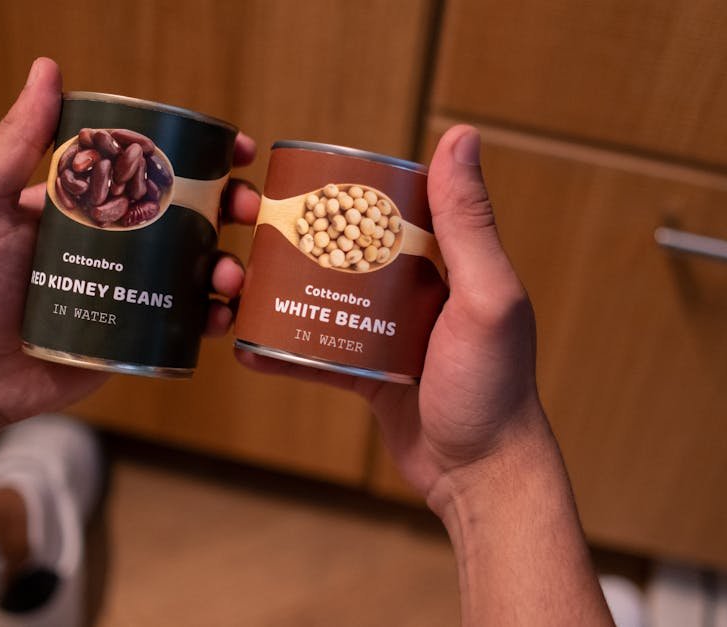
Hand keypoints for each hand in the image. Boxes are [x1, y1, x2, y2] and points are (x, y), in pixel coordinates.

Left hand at [0, 57, 260, 422]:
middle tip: (245, 209)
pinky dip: (216, 316)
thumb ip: (14, 143)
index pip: (154, 167)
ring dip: (230, 264)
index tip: (236, 151)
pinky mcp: (141, 334)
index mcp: (91, 203)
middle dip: (232, 207)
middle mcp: (120, 241)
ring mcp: (134, 288)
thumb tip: (47, 70)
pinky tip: (220, 315)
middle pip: (193, 214)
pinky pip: (191, 321)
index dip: (201, 156)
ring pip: (200, 267)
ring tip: (228, 275)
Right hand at [238, 124, 545, 500]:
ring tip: (233, 281)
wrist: (480, 473)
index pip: (386, 204)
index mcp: (445, 259)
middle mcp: (416, 288)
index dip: (338, 186)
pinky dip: (281, 347)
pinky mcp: (367, 374)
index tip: (288, 175)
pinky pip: (316, 352)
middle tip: (242, 224)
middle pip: (342, 247)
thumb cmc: (494, 385)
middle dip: (290, 234)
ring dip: (275, 287)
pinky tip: (243, 339)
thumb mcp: (485, 296)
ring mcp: (388, 331)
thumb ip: (468, 223)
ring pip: (322, 296)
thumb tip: (461, 134)